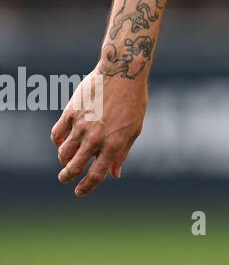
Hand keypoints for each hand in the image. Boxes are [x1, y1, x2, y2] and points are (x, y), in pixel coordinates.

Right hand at [50, 66, 147, 196]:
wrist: (123, 72)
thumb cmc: (133, 102)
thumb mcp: (134, 128)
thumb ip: (122, 153)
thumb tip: (115, 174)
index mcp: (115, 143)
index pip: (97, 174)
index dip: (86, 187)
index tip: (79, 192)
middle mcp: (96, 137)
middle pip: (74, 167)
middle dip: (66, 177)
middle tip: (65, 178)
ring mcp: (82, 125)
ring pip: (63, 153)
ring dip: (63, 160)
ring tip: (66, 159)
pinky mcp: (71, 112)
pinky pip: (56, 134)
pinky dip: (57, 142)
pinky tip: (62, 142)